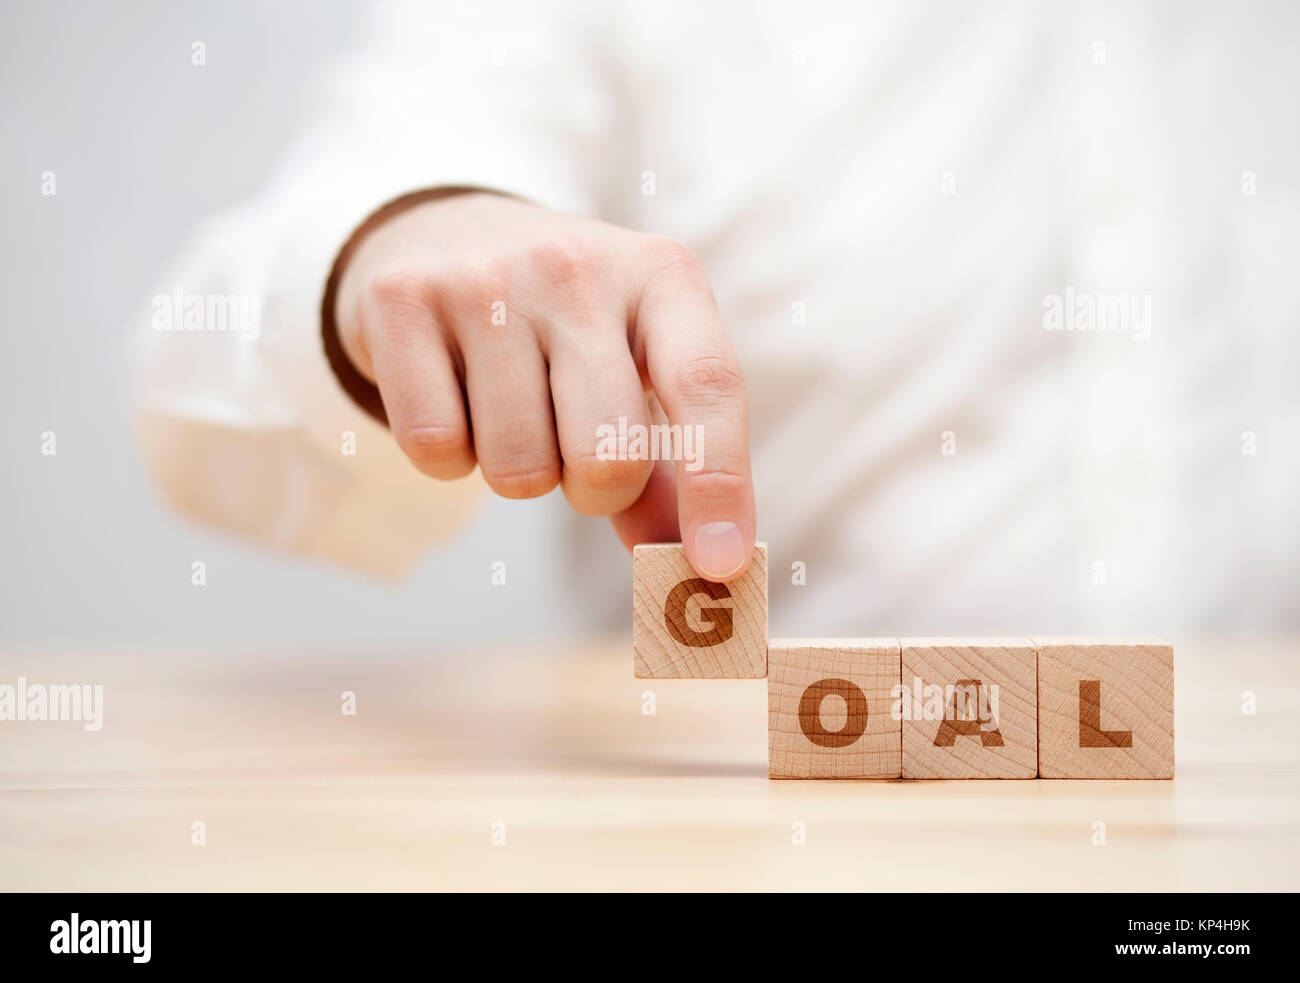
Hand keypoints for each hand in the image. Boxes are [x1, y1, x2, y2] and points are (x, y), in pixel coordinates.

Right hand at [332, 190, 755, 580]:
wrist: (441, 235)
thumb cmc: (563, 327)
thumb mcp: (634, 367)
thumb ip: (669, 471)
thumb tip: (694, 569)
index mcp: (661, 276)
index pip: (706, 385)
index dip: (719, 485)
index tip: (717, 566)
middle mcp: (577, 265)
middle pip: (610, 454)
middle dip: (595, 492)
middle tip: (575, 457)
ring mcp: (485, 278)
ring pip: (517, 467)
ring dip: (517, 472)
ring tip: (510, 410)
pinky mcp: (400, 298)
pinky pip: (436, 447)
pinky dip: (449, 457)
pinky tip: (454, 399)